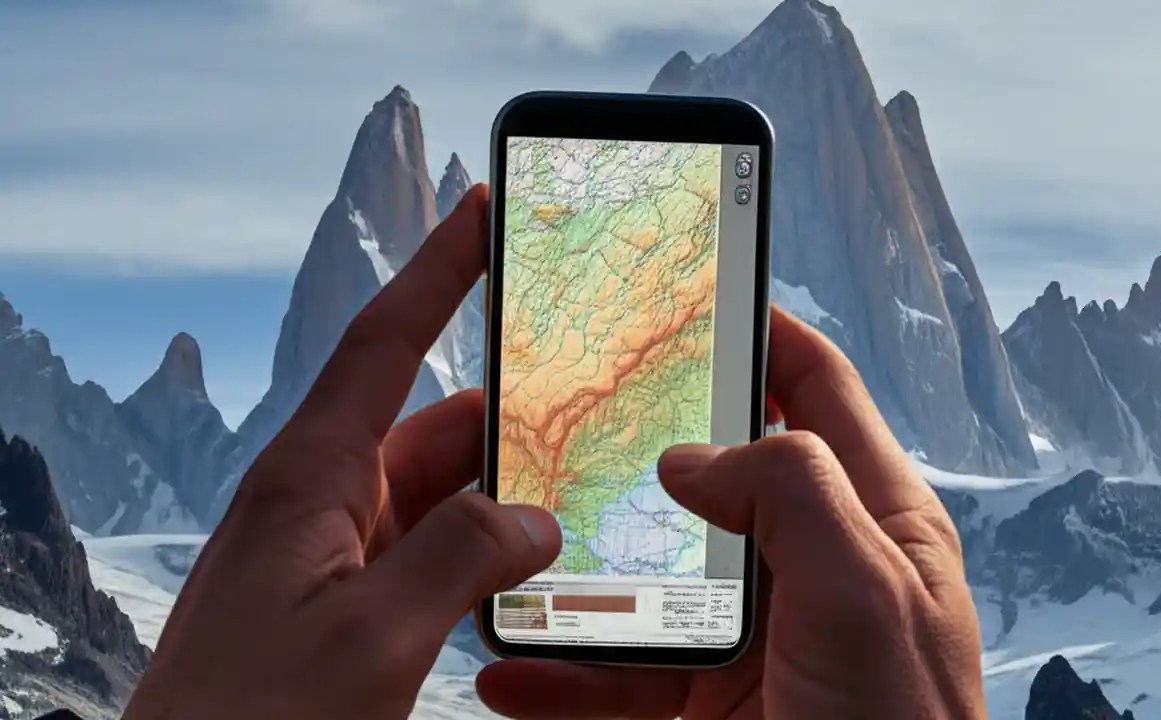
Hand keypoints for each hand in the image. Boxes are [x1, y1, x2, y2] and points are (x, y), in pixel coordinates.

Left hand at [123, 186, 561, 719]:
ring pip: (441, 495)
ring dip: (504, 495)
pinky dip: (482, 551)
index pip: (383, 341)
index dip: (439, 269)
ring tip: (582, 496)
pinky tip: (529, 573)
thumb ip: (460, 561)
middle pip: (434, 424)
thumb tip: (535, 518)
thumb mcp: (371, 637)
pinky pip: (430, 551)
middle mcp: (322, 502)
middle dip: (510, 410)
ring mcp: (334, 555)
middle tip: (588, 393)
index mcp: (311, 478)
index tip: (483, 210)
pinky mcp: (345, 603)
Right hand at [476, 309, 985, 718]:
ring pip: (654, 579)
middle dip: (640, 451)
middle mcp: (811, 565)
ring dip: (582, 573)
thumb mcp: (865, 596)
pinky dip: (566, 676)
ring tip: (514, 551)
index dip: (759, 333)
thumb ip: (792, 493)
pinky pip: (625, 675)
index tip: (690, 296)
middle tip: (567, 416)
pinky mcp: (712, 701)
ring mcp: (758, 636)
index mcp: (872, 518)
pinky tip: (515, 672)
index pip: (817, 389)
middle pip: (715, 477)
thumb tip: (693, 454)